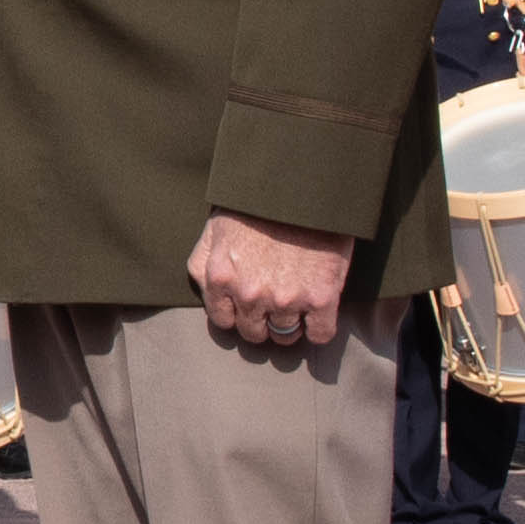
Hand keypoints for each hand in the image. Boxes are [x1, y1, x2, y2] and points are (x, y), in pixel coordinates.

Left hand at [188, 210, 351, 348]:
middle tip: (272, 307)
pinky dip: (319, 330)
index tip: (246, 308)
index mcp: (220, 278)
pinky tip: (317, 317)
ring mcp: (286, 299)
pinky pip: (320, 335)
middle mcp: (250, 294)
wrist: (300, 187)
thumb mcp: (213, 231)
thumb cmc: (255, 205)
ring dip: (289, 326)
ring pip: (284, 336)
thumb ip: (203, 265)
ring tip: (294, 308)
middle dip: (260, 322)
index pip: (223, 321)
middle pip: (253, 333)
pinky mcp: (321, 298)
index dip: (236, 315)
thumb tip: (207, 294)